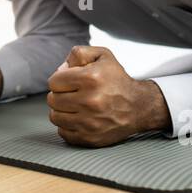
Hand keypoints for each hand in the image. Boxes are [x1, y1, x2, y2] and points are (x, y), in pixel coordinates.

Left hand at [46, 45, 169, 146]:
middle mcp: (90, 101)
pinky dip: (67, 126)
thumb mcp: (102, 56)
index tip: (69, 82)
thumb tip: (60, 70)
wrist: (138, 107)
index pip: (54, 82)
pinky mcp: (90, 138)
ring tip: (74, 106)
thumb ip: (78, 54)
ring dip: (61, 111)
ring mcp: (90, 122)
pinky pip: (63, 132)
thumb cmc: (117, 80)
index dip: (60, 80)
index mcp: (91, 78)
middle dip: (60, 94)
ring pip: (55, 117)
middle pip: (53, 100)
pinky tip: (78, 118)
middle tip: (72, 94)